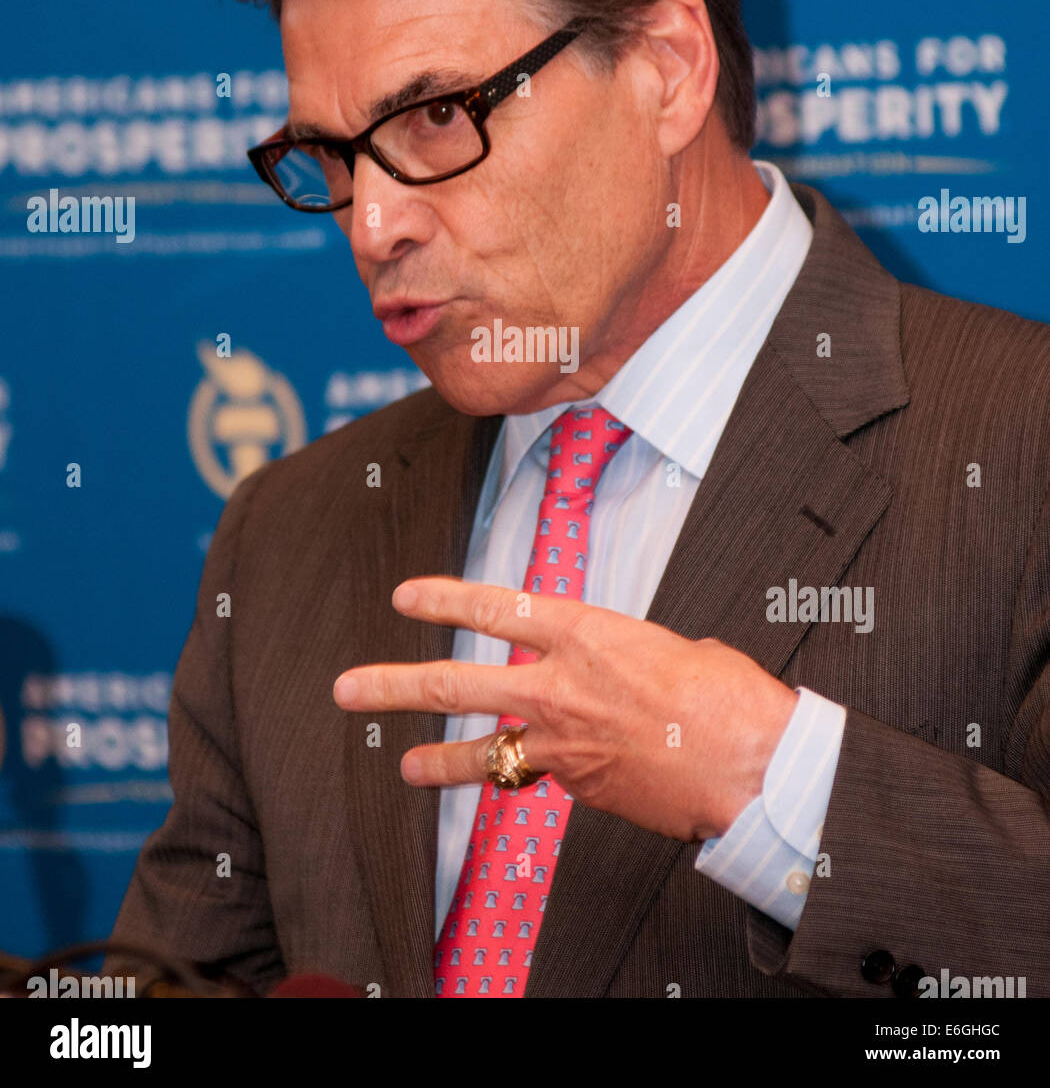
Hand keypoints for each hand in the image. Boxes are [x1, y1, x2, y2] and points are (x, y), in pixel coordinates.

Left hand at [333, 576, 798, 842]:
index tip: (405, 597)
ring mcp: (563, 742)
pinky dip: (518, 775)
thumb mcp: (669, 645)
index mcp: (586, 632)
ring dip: (433, 756)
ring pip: (478, 749)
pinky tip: (507, 778)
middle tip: (348, 689)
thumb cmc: (726, 694)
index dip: (445, 598)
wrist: (754, 765)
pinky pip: (533, 776)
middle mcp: (560, 685)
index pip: (498, 606)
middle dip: (396, 684)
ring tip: (399, 762)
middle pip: (458, 682)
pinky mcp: (578, 786)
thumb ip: (621, 651)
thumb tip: (612, 669)